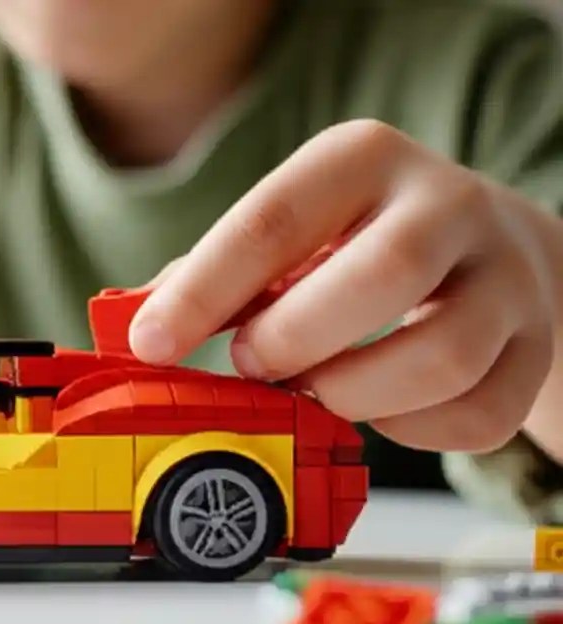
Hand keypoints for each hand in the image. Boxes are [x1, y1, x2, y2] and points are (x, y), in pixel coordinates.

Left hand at [127, 119, 559, 453]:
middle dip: (294, 340)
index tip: (152, 343)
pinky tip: (382, 408)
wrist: (492, 251)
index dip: (205, 291)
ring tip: (315, 391)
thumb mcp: (290, 232)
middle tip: (251, 366)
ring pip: (440, 358)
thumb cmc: (357, 245)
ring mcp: (506, 277)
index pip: (274, 220)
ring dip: (353, 395)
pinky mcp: (537, 348)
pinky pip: (477, 417)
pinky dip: (412, 432)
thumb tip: (133, 327)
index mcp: (364, 160)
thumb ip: (215, 275)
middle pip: (378, 278)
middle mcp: (448, 205)